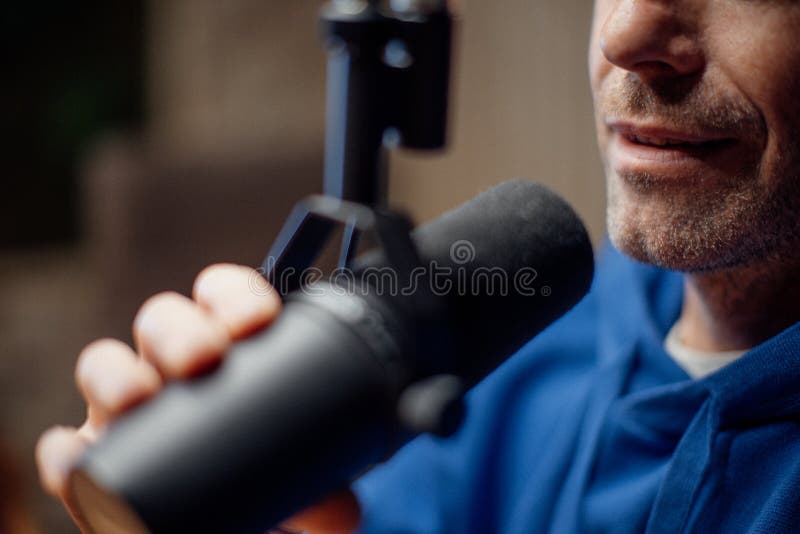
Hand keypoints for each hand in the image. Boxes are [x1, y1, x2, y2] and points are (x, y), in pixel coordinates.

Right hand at [36, 264, 360, 533]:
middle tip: (203, 358)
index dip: (236, 296)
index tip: (258, 322)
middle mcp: (170, 367)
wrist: (220, 524)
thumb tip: (343, 510)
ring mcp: (125, 408)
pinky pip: (66, 447)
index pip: (226, 295)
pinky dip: (67, 451)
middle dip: (180, 330)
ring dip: (117, 374)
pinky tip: (80, 457)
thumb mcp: (296, 480)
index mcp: (227, 349)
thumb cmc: (259, 482)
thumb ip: (321, 487)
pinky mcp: (92, 457)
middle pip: (163, 318)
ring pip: (105, 363)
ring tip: (139, 399)